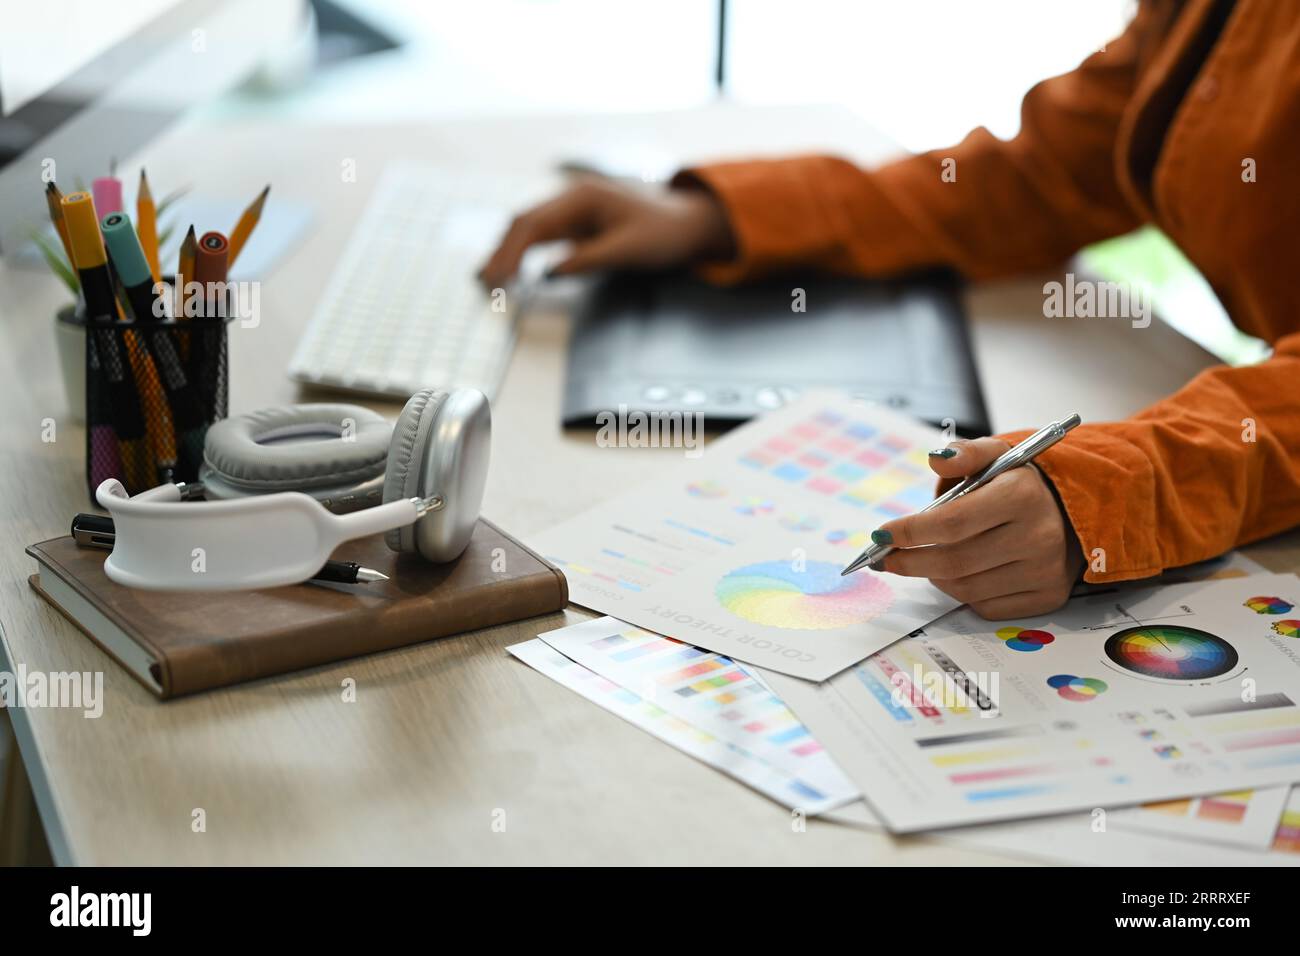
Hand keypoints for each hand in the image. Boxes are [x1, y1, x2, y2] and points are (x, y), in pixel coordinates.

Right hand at [478, 179, 734, 287]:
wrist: (687, 224)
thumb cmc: (664, 234)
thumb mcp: (629, 250)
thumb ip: (587, 260)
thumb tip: (548, 274)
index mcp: (583, 197)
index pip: (534, 224)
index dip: (511, 252)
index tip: (497, 278)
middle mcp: (571, 197)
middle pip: (523, 222)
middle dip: (500, 253)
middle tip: (484, 285)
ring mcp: (571, 208)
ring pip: (527, 228)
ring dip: (506, 252)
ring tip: (488, 280)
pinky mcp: (575, 222)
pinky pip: (540, 235)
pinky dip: (522, 252)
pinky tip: (510, 270)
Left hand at [872, 437, 1084, 618]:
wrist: (1072, 512)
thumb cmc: (1020, 484)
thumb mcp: (997, 455)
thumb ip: (964, 454)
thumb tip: (936, 458)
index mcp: (1021, 496)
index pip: (953, 522)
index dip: (911, 531)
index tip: (882, 534)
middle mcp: (1038, 536)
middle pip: (954, 562)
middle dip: (911, 561)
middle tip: (888, 557)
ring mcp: (1045, 572)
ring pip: (965, 589)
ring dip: (934, 577)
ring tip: (924, 561)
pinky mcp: (1047, 598)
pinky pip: (986, 606)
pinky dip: (963, 593)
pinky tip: (960, 574)